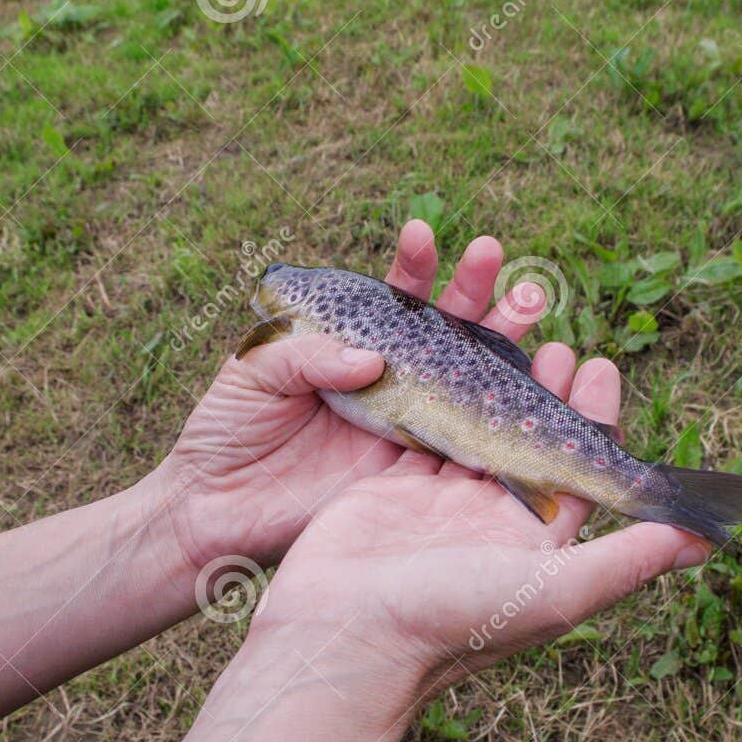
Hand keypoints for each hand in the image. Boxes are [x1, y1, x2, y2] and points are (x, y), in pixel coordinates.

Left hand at [163, 221, 552, 569]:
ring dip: (500, 341)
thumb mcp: (252, 370)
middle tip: (492, 254)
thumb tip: (373, 359)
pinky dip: (496, 417)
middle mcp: (387, 380)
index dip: (412, 266)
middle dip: (474, 290)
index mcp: (350, 345)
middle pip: (445, 330)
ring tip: (528, 300)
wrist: (213, 507)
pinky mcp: (410, 474)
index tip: (421, 234)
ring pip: (465, 378)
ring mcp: (404, 424)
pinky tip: (528, 387)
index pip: (392, 299)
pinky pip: (462, 443)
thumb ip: (307, 354)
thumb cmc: (226, 430)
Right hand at [243, 353, 711, 698]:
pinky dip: (438, 397)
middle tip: (560, 343)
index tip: (600, 368)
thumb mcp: (551, 591)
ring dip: (497, 388)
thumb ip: (624, 561)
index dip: (594, 423)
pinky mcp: (392, 488)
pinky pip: (425, 431)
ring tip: (510, 339)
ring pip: (481, 432)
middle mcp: (493, 525)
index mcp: (537, 549)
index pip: (581, 475)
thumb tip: (705, 541)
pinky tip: (448, 357)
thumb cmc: (449, 621)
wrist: (342, 636)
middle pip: (533, 447)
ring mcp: (440, 506)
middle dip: (548, 396)